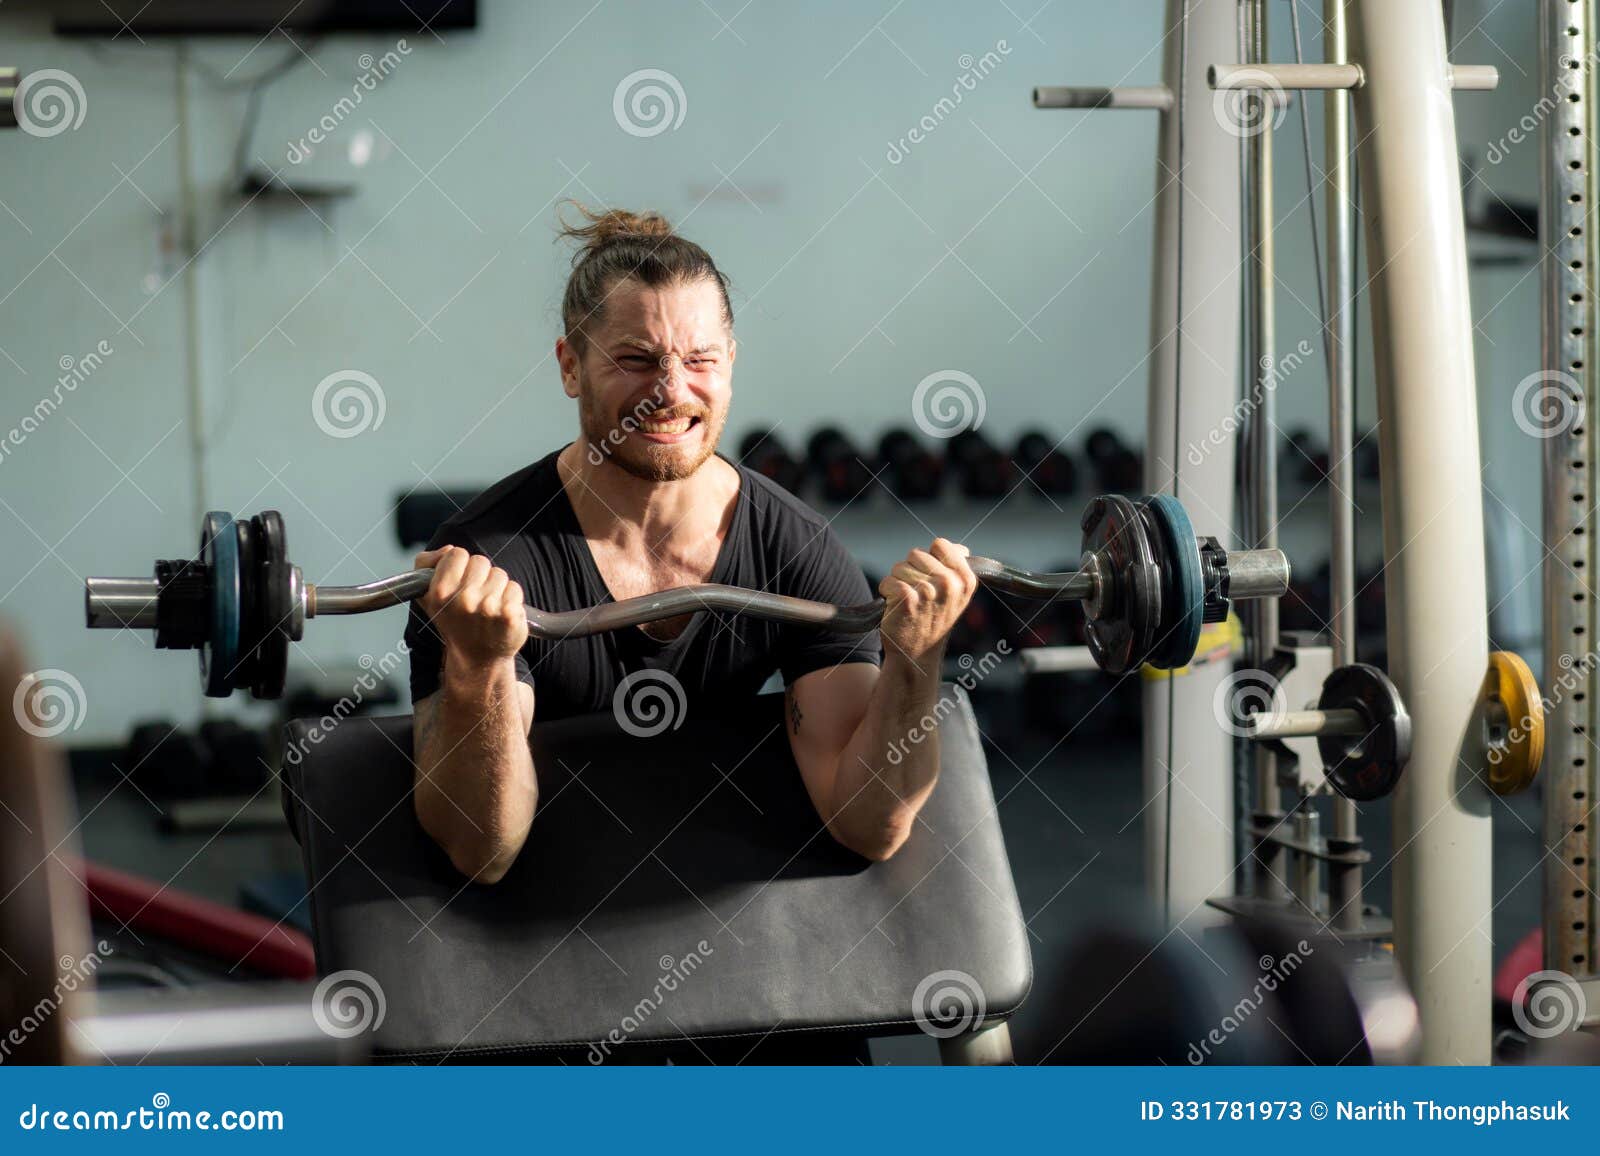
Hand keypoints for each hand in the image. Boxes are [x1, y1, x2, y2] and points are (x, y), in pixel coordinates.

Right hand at [414, 546, 529, 668]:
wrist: (476, 659)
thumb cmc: (453, 622)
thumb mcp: (427, 595)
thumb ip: (426, 563)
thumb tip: (448, 549)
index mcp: (440, 592)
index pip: (457, 553)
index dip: (460, 565)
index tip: (460, 581)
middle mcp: (463, 600)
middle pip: (480, 561)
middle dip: (480, 575)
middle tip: (475, 597)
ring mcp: (488, 607)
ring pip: (499, 574)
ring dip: (496, 587)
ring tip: (488, 607)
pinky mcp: (509, 615)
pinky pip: (514, 588)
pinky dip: (511, 598)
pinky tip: (501, 614)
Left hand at [878, 538, 976, 664]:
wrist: (917, 654)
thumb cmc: (933, 621)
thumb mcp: (956, 596)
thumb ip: (957, 569)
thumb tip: (959, 548)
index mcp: (966, 579)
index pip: (940, 544)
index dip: (929, 558)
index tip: (930, 577)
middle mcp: (950, 584)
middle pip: (916, 554)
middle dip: (910, 571)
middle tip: (917, 595)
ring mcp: (929, 591)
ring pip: (899, 567)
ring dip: (897, 582)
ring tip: (908, 602)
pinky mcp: (908, 599)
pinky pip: (889, 580)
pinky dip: (886, 591)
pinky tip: (896, 606)